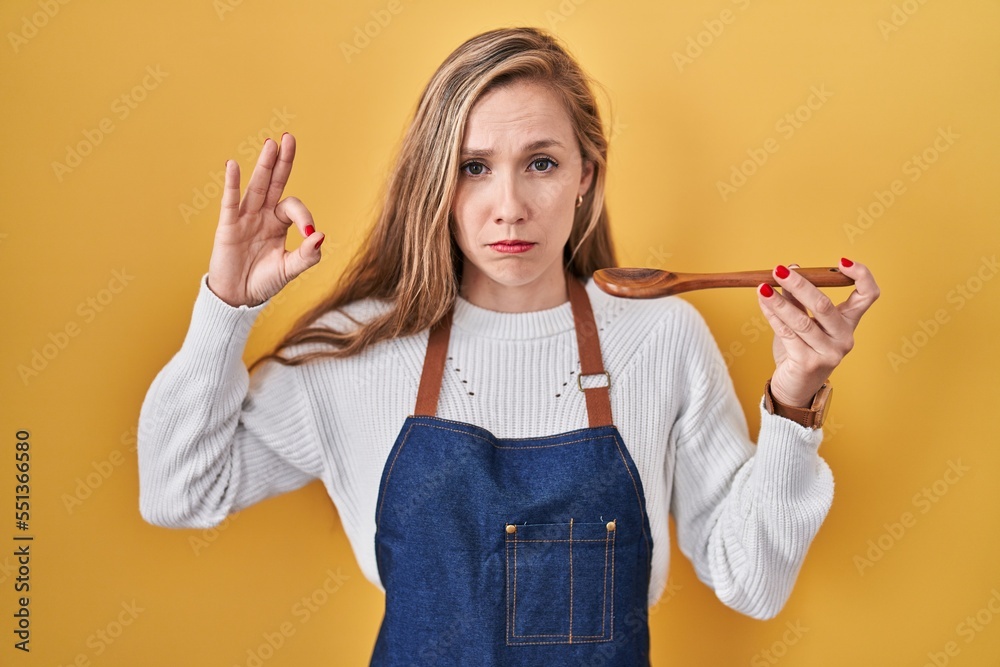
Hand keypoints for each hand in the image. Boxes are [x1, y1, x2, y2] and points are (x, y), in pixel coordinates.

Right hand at [207, 133, 322, 306]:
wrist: (238, 297)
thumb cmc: (264, 282)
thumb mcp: (289, 269)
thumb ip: (307, 255)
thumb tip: (320, 235)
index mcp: (278, 223)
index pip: (293, 207)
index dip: (303, 216)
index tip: (309, 232)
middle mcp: (262, 215)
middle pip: (274, 183)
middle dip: (282, 162)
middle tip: (289, 138)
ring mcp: (245, 218)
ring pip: (256, 187)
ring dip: (264, 166)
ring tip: (272, 144)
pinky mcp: (228, 226)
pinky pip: (230, 201)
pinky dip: (232, 184)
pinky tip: (233, 165)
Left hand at [757, 258, 879, 406]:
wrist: (794, 388)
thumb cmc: (800, 351)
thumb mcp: (802, 322)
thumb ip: (799, 299)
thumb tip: (792, 268)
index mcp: (848, 323)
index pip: (868, 295)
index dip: (861, 275)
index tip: (842, 261)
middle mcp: (844, 338)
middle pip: (824, 305)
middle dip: (799, 285)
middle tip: (779, 270)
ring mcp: (829, 353)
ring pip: (801, 321)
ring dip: (778, 301)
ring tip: (762, 287)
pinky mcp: (809, 363)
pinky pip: (787, 334)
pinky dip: (773, 316)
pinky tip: (763, 304)